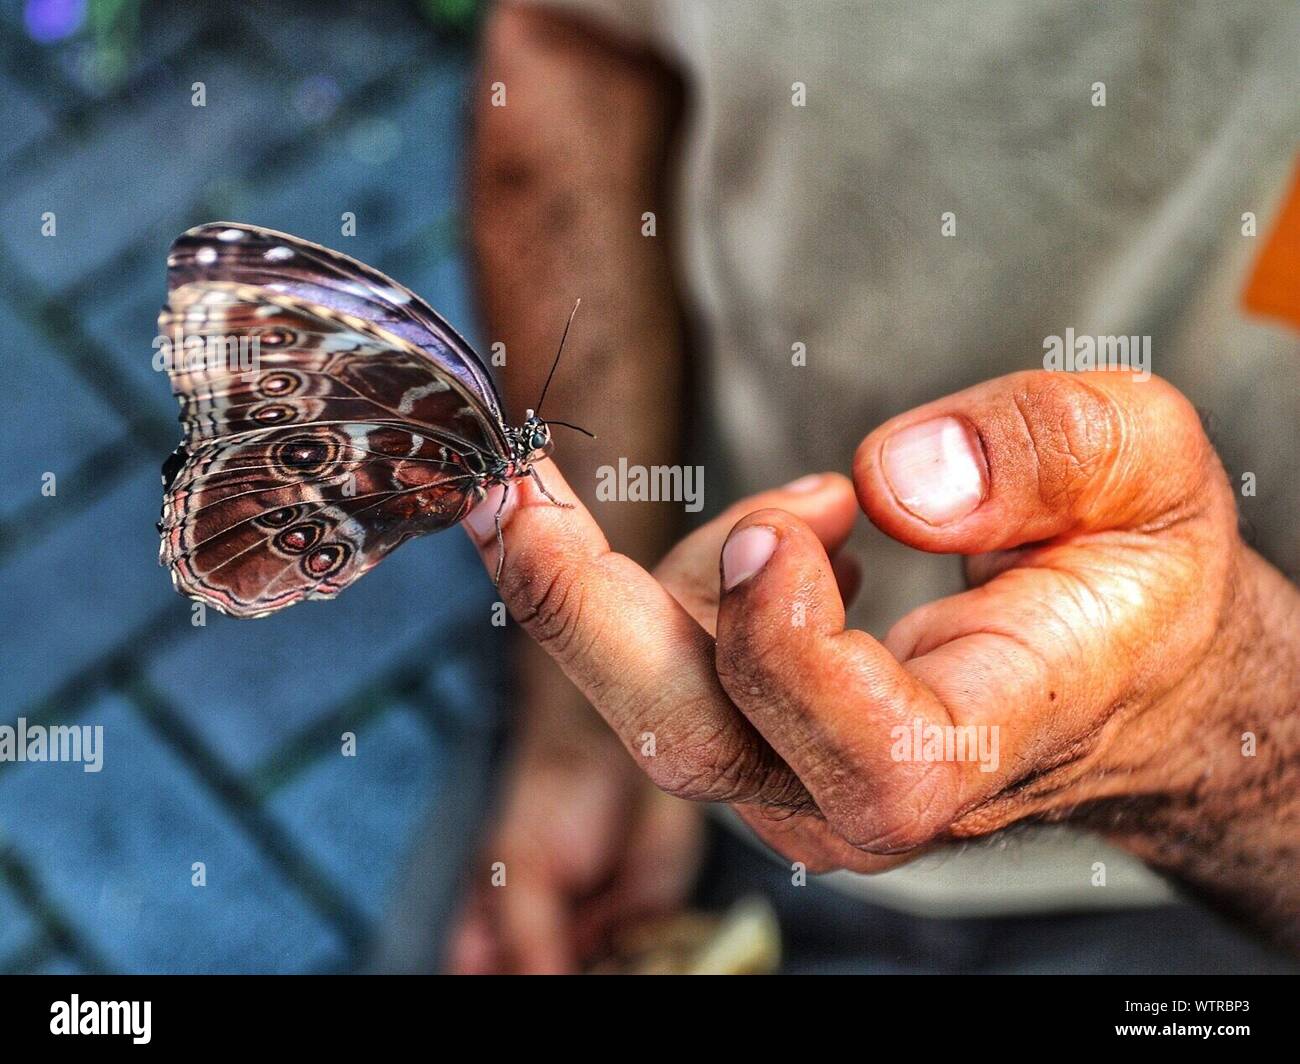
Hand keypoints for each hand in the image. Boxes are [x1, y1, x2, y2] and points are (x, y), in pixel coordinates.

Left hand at [463, 371, 1299, 945]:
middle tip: (507, 489)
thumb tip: (898, 477)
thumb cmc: (1135, 578)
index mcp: (978, 747)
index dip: (790, 644)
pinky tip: (787, 541)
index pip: (860, 751)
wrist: (1126, 668)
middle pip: (688, 735)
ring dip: (684, 562)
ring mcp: (792, 779)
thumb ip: (1046, 454)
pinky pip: (667, 661)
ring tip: (818, 508)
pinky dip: (692, 575)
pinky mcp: (753, 744)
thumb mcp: (1146, 468)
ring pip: (661, 681)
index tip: (783, 522)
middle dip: (576, 605)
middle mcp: (861, 792)